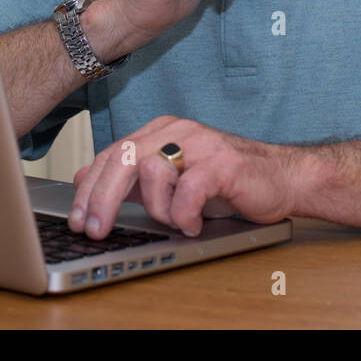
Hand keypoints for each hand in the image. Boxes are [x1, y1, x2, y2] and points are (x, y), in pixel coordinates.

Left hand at [67, 116, 298, 238]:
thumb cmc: (227, 182)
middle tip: (94, 229)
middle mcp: (176, 131)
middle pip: (122, 159)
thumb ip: (132, 179)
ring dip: (157, 209)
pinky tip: (193, 224)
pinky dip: (184, 215)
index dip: (89, 188)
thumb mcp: (172, 179)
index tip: (77, 218)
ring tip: (175, 221)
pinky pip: (187, 191)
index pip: (111, 155)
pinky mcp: (222, 164)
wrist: (283, 178)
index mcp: (160, 131)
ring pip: (151, 172)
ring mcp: (200, 144)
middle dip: (102, 199)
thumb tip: (83, 181)